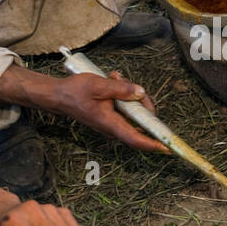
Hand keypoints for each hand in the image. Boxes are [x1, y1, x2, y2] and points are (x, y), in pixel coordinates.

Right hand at [47, 71, 165, 152]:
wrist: (58, 95)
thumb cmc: (75, 92)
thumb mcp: (99, 86)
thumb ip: (121, 90)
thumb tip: (140, 93)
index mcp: (110, 124)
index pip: (135, 139)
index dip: (153, 144)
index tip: (167, 147)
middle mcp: (113, 127)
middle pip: (139, 120)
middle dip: (141, 101)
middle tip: (129, 84)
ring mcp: (112, 122)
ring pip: (133, 111)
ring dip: (130, 94)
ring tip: (115, 78)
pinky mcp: (111, 116)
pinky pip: (125, 107)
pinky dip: (123, 94)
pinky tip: (113, 80)